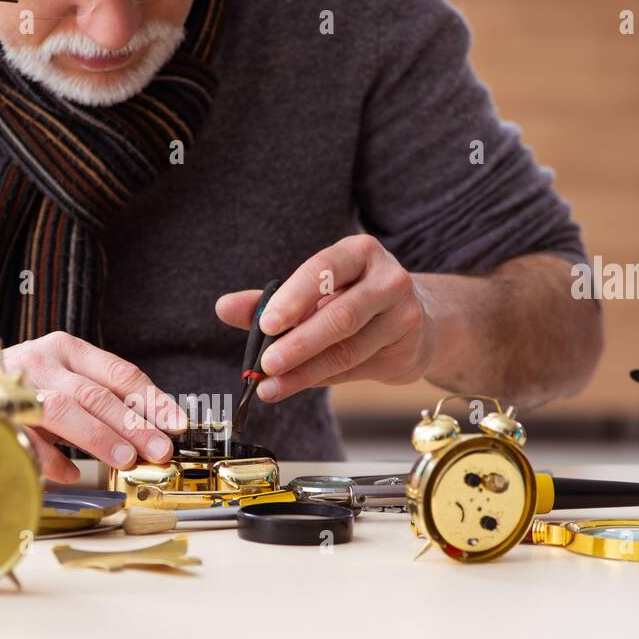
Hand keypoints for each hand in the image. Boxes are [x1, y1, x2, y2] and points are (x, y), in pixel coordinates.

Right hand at [0, 331, 185, 483]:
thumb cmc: (10, 387)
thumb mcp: (56, 384)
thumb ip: (93, 408)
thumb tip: (139, 442)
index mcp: (65, 350)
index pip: (120, 374)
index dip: (152, 400)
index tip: (178, 424)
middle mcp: (42, 361)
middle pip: (97, 394)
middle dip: (134, 425)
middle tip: (159, 451)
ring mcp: (15, 384)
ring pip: (66, 409)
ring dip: (99, 436)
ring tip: (125, 458)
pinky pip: (27, 436)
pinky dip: (50, 457)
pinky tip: (70, 472)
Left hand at [215, 235, 436, 402]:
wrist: (414, 321)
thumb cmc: (350, 299)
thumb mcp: (312, 294)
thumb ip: (268, 302)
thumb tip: (224, 307)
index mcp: (358, 253)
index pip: (324, 270)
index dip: (295, 297)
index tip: (268, 324)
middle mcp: (387, 279)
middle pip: (341, 316)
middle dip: (299, 342)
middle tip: (265, 363)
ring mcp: (403, 314)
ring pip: (348, 349)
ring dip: (304, 370)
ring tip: (269, 385)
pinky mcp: (406, 348)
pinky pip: (355, 368)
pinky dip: (318, 379)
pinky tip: (289, 386)